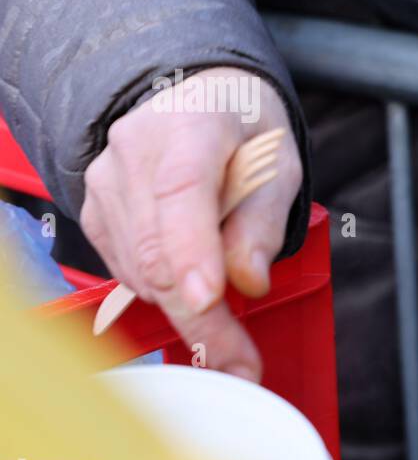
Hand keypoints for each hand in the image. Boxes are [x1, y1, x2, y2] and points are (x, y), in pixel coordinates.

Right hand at [80, 68, 302, 380]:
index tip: (210, 299)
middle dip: (200, 317)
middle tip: (239, 362)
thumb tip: (249, 280)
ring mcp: (107, 183)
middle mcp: (136, 153)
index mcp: (190, 127)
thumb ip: (265, 220)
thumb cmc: (243, 129)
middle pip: (157, 250)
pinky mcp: (96, 212)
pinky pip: (128, 271)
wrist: (195, 96)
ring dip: (186, 310)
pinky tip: (194, 281)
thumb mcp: (279, 163)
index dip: (193, 252)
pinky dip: (164, 290)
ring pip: (140, 270)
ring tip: (229, 329)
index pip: (183, 193)